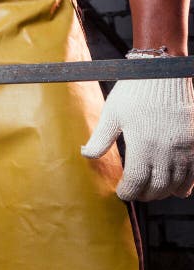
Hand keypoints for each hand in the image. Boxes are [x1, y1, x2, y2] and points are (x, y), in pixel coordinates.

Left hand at [81, 56, 193, 200]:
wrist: (164, 74)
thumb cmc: (134, 92)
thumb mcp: (112, 114)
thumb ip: (100, 138)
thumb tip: (85, 155)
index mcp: (142, 144)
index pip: (136, 181)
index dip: (128, 191)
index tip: (121, 193)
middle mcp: (166, 150)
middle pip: (157, 187)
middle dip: (144, 195)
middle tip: (135, 194)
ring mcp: (184, 149)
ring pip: (176, 184)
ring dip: (163, 193)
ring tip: (151, 192)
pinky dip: (185, 187)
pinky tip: (175, 189)